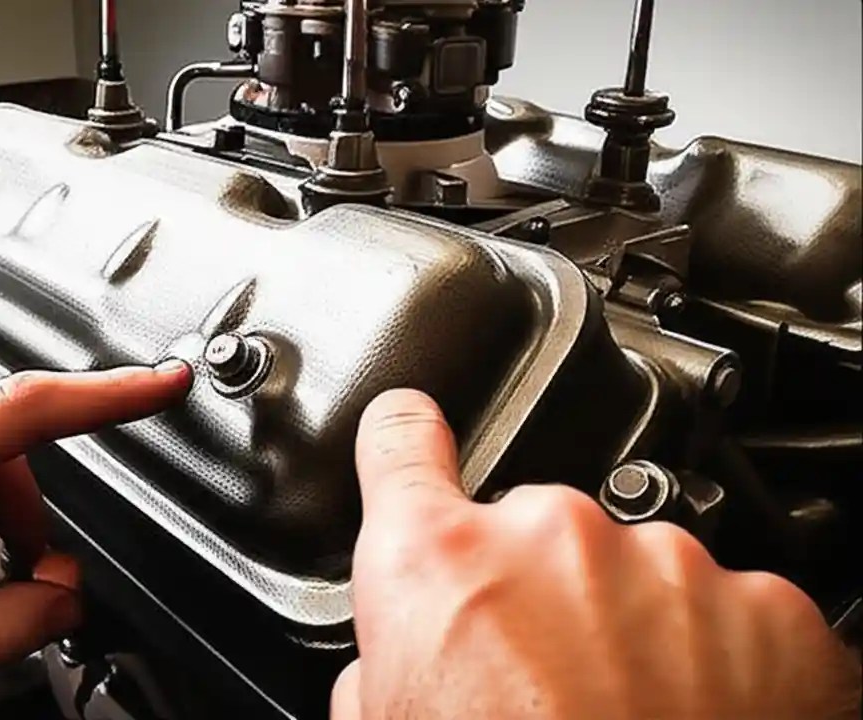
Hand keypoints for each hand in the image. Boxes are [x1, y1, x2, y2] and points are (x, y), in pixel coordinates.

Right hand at [332, 389, 859, 719]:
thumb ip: (384, 665)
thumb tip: (397, 655)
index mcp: (439, 565)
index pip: (400, 443)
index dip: (400, 435)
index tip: (408, 428)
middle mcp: (552, 538)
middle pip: (529, 529)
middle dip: (531, 591)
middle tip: (539, 685)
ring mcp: (668, 566)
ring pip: (630, 571)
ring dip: (623, 626)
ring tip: (621, 718)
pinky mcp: (767, 607)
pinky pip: (721, 608)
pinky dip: (709, 655)